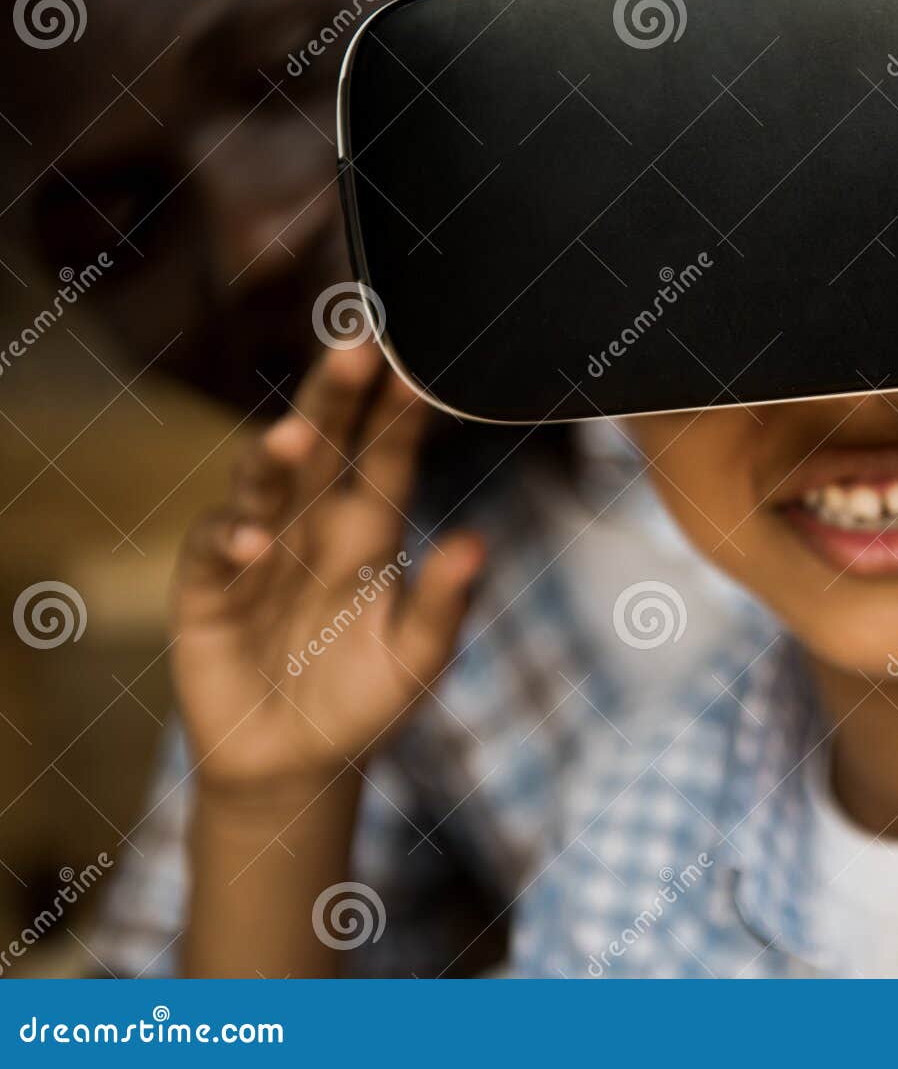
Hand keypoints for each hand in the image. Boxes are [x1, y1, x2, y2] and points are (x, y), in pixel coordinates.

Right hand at [170, 344, 484, 799]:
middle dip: (337, 396)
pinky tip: (253, 544)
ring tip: (296, 438)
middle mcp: (313, 524)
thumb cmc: (363, 703)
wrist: (293, 766)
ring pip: (266, 484)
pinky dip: (232, 542)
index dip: (401, 413)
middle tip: (356, 343)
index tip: (419, 365)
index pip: (390, 457)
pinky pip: (216, 550)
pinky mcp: (208, 587)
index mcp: (370, 531)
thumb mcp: (416, 661)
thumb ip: (443, 604)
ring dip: (276, 459)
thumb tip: (478, 543)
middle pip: (327, 446)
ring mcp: (257, 548)